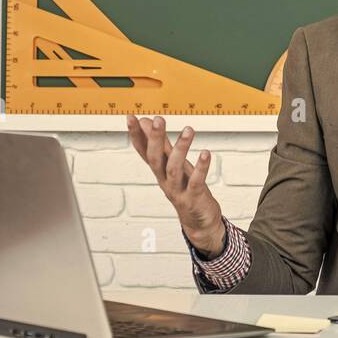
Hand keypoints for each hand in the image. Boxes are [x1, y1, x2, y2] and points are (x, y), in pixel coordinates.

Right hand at [125, 114, 225, 255]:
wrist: (199, 220)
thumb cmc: (186, 188)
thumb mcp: (172, 164)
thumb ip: (161, 145)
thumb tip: (148, 122)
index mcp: (159, 171)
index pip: (143, 151)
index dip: (136, 135)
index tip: (131, 117)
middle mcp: (164, 180)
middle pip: (155, 159)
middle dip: (154, 139)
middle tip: (157, 120)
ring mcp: (178, 190)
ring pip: (174, 169)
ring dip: (180, 149)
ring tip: (189, 130)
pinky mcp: (193, 197)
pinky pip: (196, 182)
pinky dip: (201, 168)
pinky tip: (206, 153)